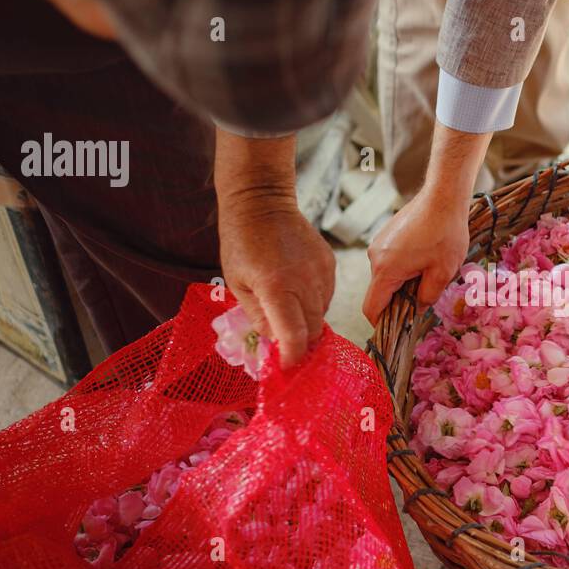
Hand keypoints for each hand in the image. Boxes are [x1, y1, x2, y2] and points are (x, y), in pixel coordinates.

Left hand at [219, 193, 334, 367]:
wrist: (262, 202)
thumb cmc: (241, 243)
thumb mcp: (238, 284)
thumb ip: (258, 317)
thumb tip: (275, 344)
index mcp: (277, 288)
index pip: (294, 336)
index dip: (292, 357)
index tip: (285, 366)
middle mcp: (305, 281)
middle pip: (313, 330)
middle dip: (300, 342)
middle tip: (284, 343)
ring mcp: (322, 271)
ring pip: (322, 314)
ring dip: (307, 321)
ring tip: (289, 311)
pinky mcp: (330, 263)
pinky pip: (327, 295)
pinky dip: (314, 303)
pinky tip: (297, 291)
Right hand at [363, 186, 470, 324]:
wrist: (443, 196)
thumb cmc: (445, 233)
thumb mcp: (442, 273)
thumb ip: (426, 296)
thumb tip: (416, 308)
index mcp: (385, 270)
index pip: (371, 308)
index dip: (382, 323)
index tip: (396, 329)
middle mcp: (375, 257)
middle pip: (380, 291)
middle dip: (399, 298)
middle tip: (425, 294)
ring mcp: (378, 244)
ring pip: (385, 275)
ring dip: (403, 280)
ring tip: (429, 269)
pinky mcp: (385, 235)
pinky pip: (389, 259)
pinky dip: (402, 265)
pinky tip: (424, 256)